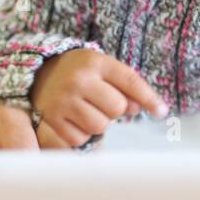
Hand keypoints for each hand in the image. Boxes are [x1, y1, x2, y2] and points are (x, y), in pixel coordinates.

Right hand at [30, 50, 168, 147]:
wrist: (38, 73)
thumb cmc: (79, 72)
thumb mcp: (102, 68)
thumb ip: (125, 85)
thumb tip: (140, 109)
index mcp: (95, 61)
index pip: (130, 82)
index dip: (149, 98)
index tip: (162, 112)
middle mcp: (78, 79)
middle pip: (116, 108)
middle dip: (114, 109)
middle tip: (101, 101)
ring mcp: (63, 100)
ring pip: (99, 126)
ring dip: (99, 122)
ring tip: (86, 109)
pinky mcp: (51, 118)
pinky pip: (80, 138)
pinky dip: (81, 133)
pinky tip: (73, 119)